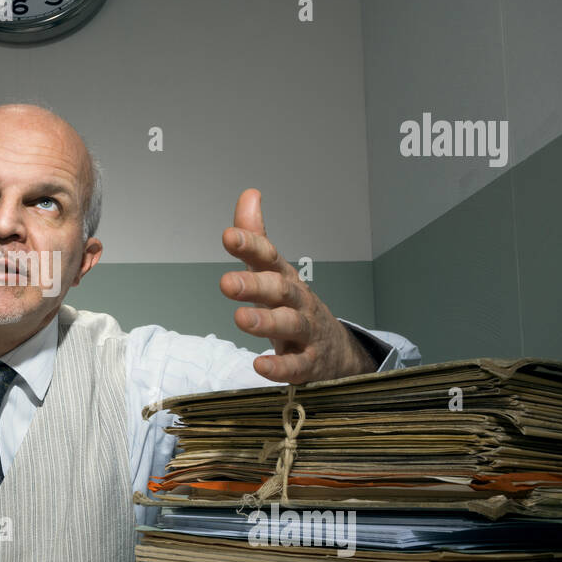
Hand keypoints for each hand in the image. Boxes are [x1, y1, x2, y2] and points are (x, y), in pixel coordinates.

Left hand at [221, 189, 374, 383]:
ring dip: (265, 322)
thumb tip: (249, 194)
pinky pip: (297, 365)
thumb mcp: (273, 272)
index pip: (268, 257)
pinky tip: (260, 366)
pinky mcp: (309, 363)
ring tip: (239, 319)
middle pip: (279, 289)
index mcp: (284, 278)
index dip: (250, 245)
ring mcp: (306, 332)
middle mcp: (297, 302)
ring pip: (289, 324)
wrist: (335, 350)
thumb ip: (257, 238)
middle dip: (254, 284)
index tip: (228, 236)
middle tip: (226, 282)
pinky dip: (280, 367)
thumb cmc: (293, 306)